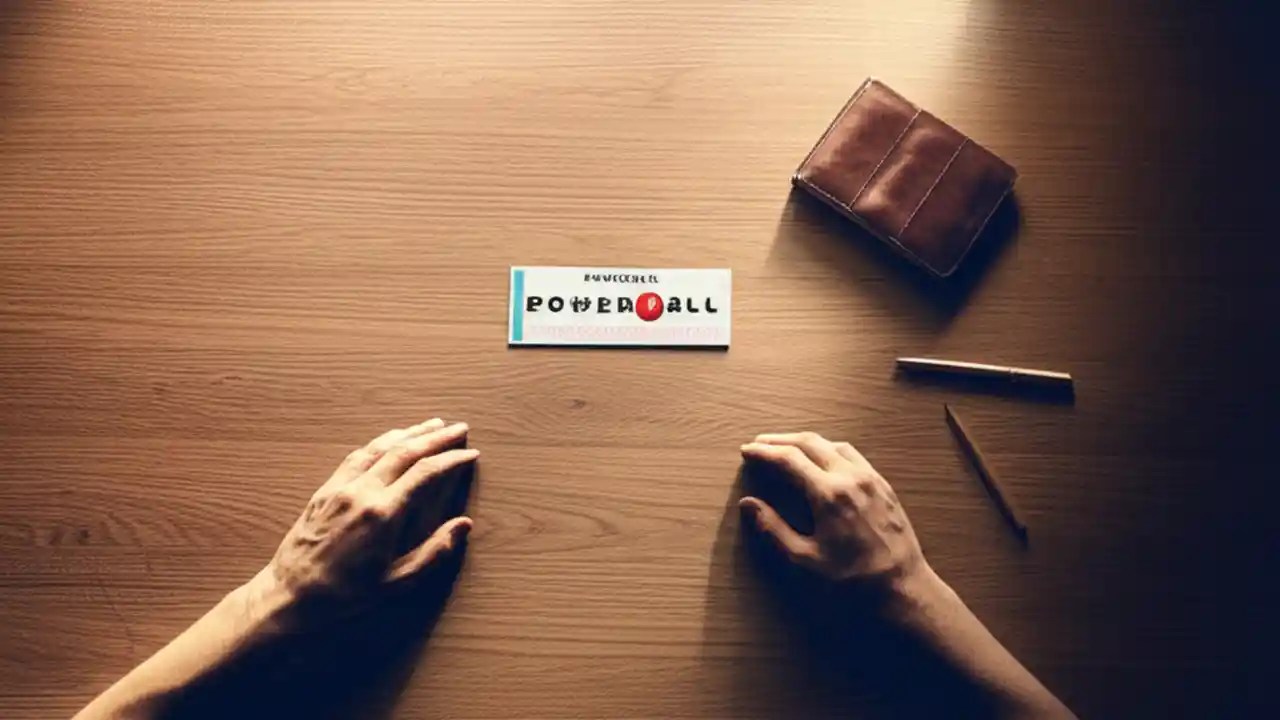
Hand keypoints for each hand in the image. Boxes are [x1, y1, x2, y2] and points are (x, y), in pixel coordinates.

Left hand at [248, 418, 477, 630]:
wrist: (290, 594)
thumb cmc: (345, 594)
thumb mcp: (396, 582)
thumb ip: (434, 552)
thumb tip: (464, 525)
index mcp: (382, 514)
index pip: (425, 473)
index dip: (451, 459)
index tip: (470, 454)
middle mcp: (361, 492)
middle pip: (404, 451)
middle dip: (435, 437)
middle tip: (459, 428)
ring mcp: (341, 487)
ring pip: (380, 447)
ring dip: (409, 433)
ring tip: (431, 424)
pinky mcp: (325, 490)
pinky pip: (357, 456)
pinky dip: (380, 442)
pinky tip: (390, 439)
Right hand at [739, 432, 927, 594]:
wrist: (902, 586)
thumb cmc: (853, 578)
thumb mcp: (806, 559)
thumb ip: (773, 529)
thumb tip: (748, 504)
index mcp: (829, 495)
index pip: (789, 459)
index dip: (764, 452)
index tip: (746, 451)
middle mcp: (850, 478)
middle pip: (809, 443)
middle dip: (780, 440)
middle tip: (759, 443)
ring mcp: (870, 478)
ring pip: (832, 444)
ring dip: (805, 441)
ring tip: (785, 447)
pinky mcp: (883, 484)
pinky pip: (852, 455)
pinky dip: (829, 448)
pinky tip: (820, 457)